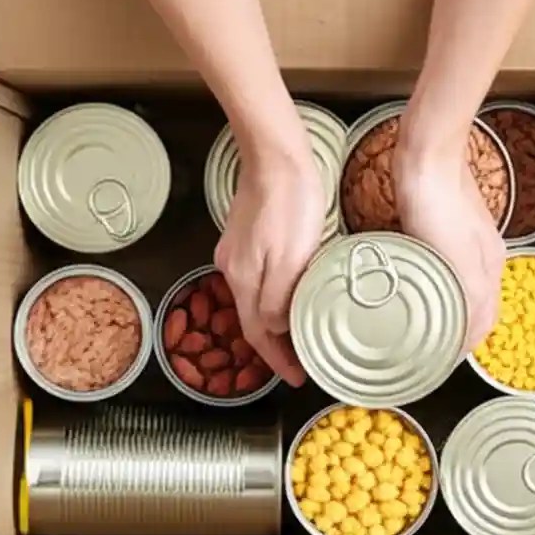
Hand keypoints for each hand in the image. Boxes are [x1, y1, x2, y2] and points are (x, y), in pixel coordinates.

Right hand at [214, 147, 325, 386]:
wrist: (275, 155)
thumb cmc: (290, 203)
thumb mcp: (291, 256)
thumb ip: (278, 298)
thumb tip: (276, 328)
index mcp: (243, 279)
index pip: (256, 334)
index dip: (276, 361)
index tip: (297, 379)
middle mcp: (232, 269)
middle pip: (252, 320)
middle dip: (275, 346)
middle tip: (302, 362)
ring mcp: (236, 251)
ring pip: (255, 300)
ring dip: (275, 322)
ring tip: (300, 336)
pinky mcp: (245, 236)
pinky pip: (258, 280)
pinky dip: (273, 297)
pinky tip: (291, 295)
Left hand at [395, 145, 505, 352]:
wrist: (427, 153)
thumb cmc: (438, 204)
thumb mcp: (458, 261)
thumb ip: (472, 298)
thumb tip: (473, 337)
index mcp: (491, 266)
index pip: (485, 321)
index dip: (465, 346)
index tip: (440, 364)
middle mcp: (485, 254)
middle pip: (476, 303)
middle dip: (457, 329)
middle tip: (426, 348)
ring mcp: (467, 236)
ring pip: (460, 283)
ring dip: (446, 306)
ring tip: (418, 321)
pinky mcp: (446, 221)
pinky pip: (443, 264)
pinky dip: (433, 282)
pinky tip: (414, 281)